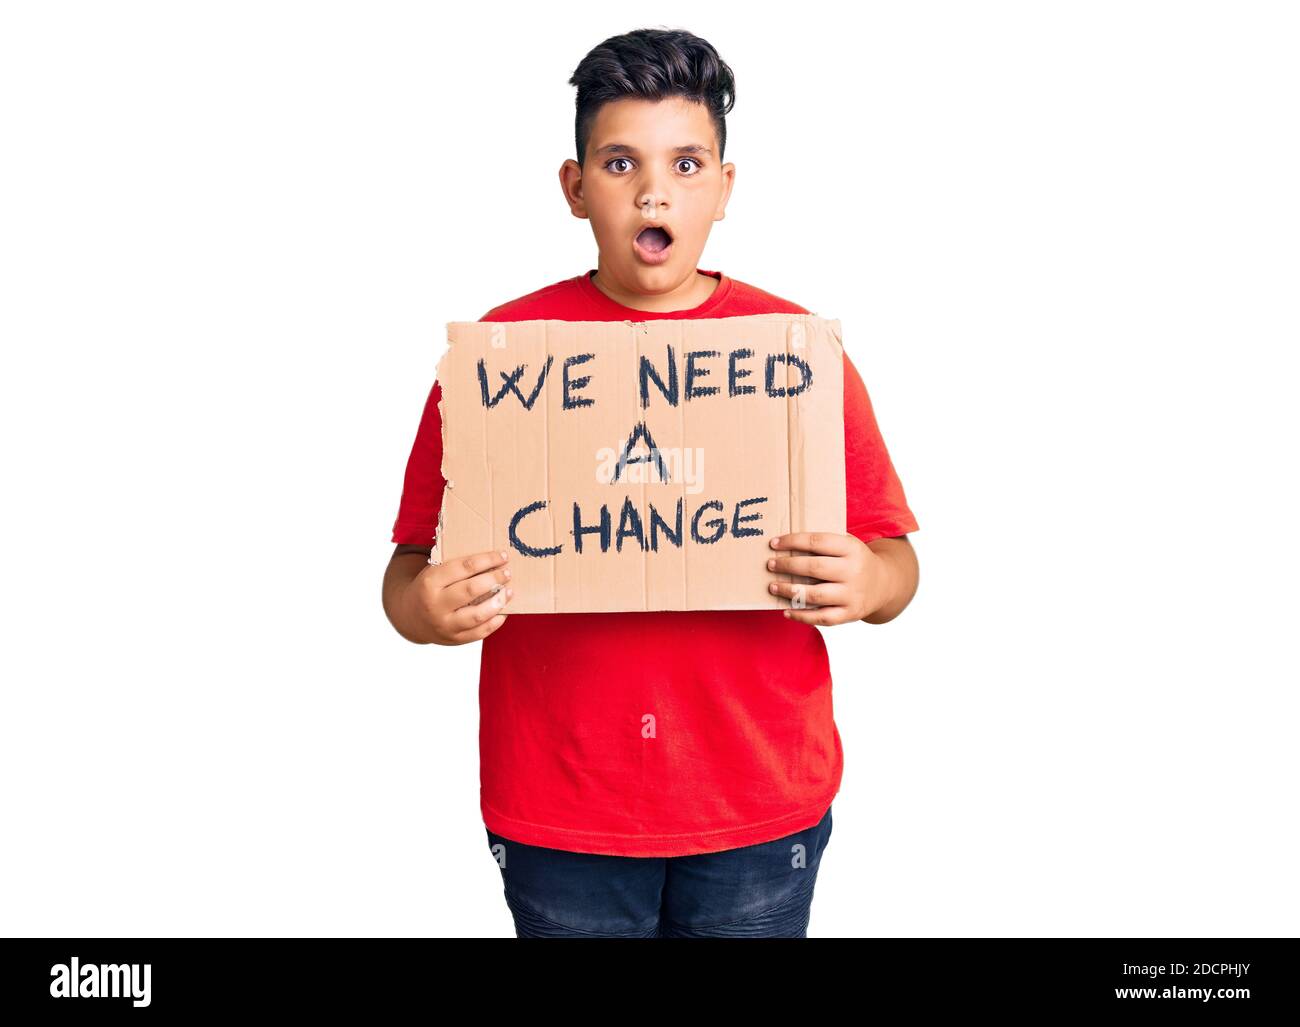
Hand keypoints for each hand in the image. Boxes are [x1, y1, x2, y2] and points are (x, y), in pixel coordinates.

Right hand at [399, 549, 513, 644]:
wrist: (409, 617)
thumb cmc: (428, 588)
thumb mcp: (432, 571)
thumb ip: (454, 563)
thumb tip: (487, 550)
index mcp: (430, 582)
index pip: (464, 567)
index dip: (487, 560)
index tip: (503, 555)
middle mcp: (436, 604)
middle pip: (471, 590)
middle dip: (494, 579)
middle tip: (507, 573)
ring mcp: (445, 624)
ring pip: (477, 615)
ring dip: (497, 602)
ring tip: (509, 592)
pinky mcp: (454, 639)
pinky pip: (479, 632)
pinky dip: (494, 622)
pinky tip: (503, 611)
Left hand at [765, 532, 894, 624]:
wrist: (884, 584)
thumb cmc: (855, 561)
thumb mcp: (847, 545)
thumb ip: (824, 543)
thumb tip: (785, 543)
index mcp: (852, 549)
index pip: (817, 542)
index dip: (793, 541)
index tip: (774, 544)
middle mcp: (853, 571)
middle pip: (814, 567)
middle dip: (787, 565)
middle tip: (770, 565)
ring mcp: (852, 594)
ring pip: (815, 595)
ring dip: (789, 591)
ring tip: (773, 587)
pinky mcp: (850, 614)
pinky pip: (822, 617)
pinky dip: (802, 616)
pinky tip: (787, 611)